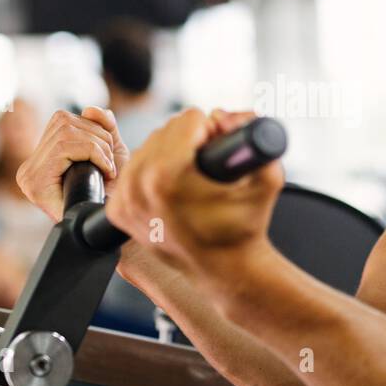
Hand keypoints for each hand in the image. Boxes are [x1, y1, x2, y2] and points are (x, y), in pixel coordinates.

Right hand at [17, 107, 130, 221]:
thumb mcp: (112, 153)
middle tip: (112, 162)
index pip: (63, 121)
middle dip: (99, 137)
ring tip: (109, 168)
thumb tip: (90, 109)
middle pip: (65, 123)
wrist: (110, 226)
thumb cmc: (112, 193)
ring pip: (67, 132)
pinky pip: (66, 146)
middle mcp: (29, 165)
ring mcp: (28, 174)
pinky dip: (94, 153)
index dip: (93, 128)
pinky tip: (106, 171)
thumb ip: (104, 127)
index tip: (110, 153)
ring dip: (98, 146)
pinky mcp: (35, 180)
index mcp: (41, 158)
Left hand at [105, 108, 283, 275]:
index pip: (189, 119)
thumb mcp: (267, 179)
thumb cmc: (246, 227)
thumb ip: (253, 136)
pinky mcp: (119, 210)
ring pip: (148, 146)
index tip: (218, 152)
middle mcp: (139, 185)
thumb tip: (225, 116)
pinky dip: (152, 172)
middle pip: (166, 129)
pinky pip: (134, 169)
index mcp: (168, 174)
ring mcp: (125, 199)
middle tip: (206, 166)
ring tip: (190, 178)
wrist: (225, 270)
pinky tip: (171, 189)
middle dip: (190, 140)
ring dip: (170, 153)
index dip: (212, 131)